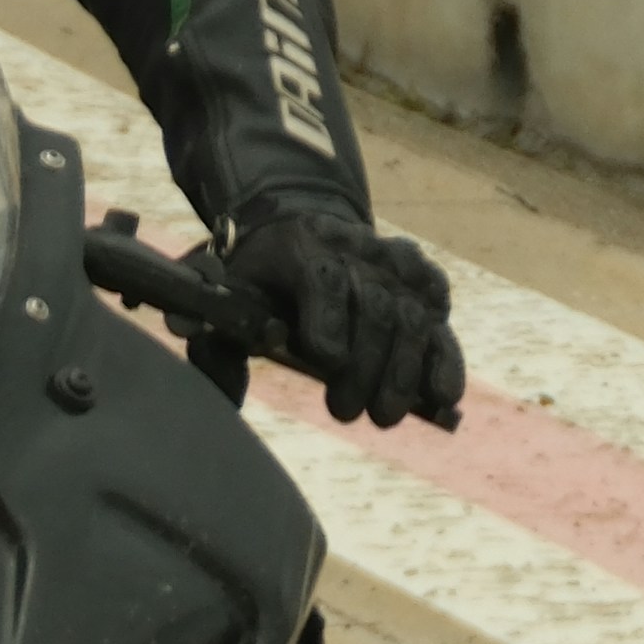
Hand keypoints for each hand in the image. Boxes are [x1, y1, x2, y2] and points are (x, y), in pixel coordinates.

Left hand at [209, 192, 465, 430]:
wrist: (296, 227)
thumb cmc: (255, 276)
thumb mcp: (224, 295)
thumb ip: (210, 332)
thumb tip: (199, 356)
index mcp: (299, 243)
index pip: (322, 277)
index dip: (328, 318)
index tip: (325, 360)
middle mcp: (354, 246)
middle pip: (375, 306)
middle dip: (366, 367)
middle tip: (349, 413)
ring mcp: (393, 262)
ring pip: (413, 316)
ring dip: (402, 374)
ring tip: (384, 416)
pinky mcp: (423, 282)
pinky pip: (440, 321)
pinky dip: (444, 359)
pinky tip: (441, 396)